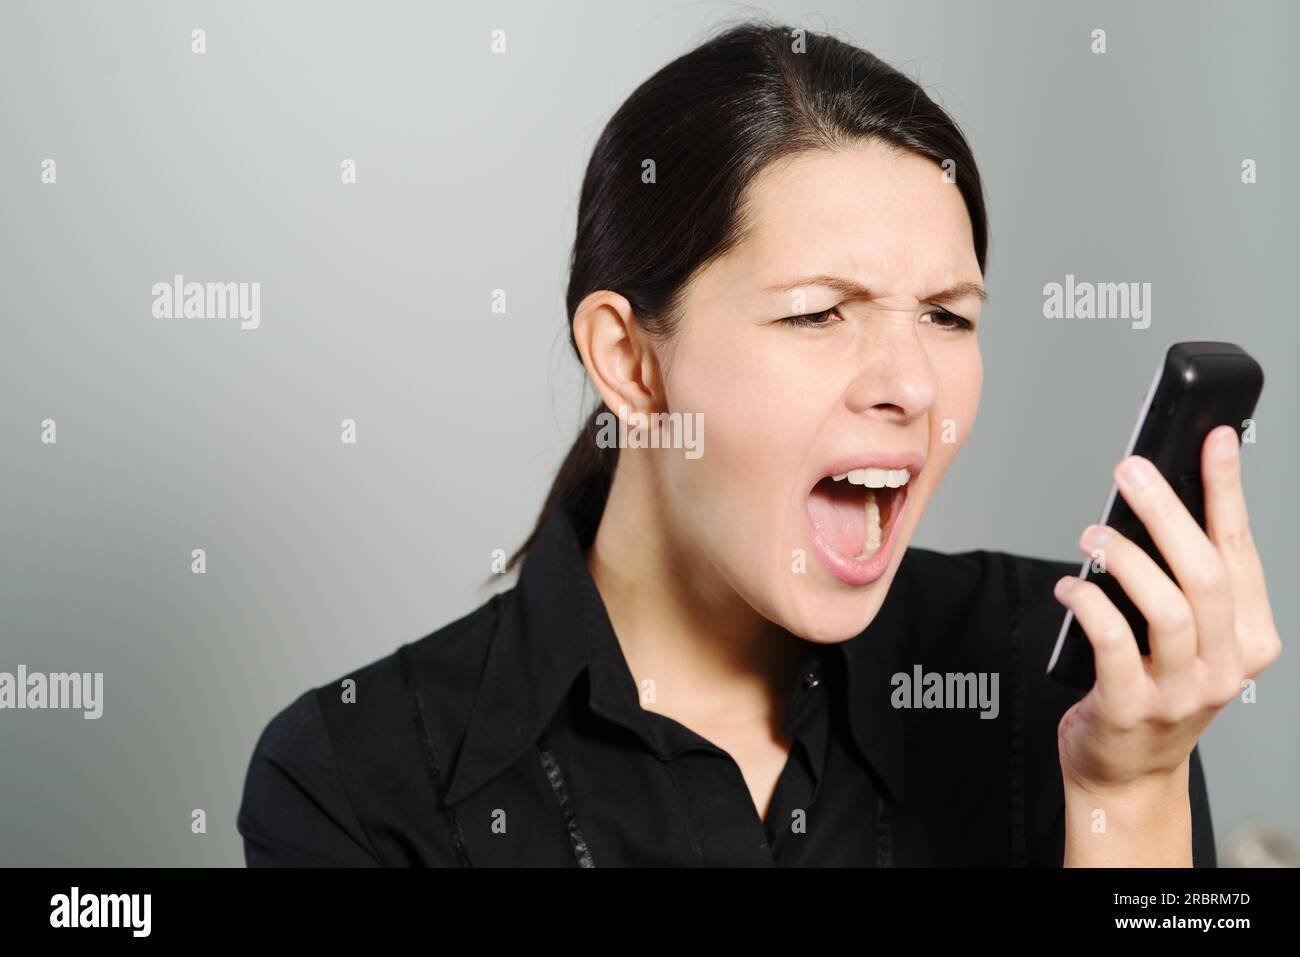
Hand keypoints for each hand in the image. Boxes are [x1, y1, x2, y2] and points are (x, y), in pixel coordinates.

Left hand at [1052, 425, 1280, 797]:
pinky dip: (1088, 602)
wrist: (1128, 772)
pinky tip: (1070, 585)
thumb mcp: (1185, 634)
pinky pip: (1112, 642)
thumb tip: (1152, 500)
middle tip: (1131, 470)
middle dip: (1167, 512)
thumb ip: (1179, 579)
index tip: (1214, 439)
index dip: (1226, 491)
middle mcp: (1226, 665)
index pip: (1239, 550)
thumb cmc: (1151, 686)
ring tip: (1094, 533)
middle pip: (1203, 572)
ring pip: (1165, 606)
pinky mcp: (1132, 708)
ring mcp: (1183, 692)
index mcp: (1250, 636)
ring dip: (1124, 558)